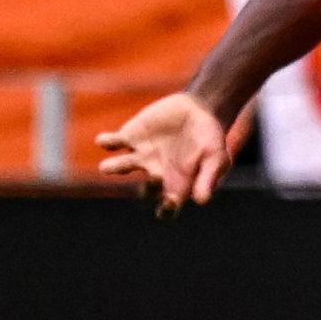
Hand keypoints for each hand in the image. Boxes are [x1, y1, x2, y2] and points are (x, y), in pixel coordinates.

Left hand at [96, 92, 249, 217]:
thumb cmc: (211, 139)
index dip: (167, 210)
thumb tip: (201, 201)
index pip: (168, 209)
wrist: (199, 109)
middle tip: (155, 175)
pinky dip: (106, 142)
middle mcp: (156, 174)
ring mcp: (141, 156)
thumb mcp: (217, 158)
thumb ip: (208, 178)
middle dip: (146, 189)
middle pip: (145, 191)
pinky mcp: (131, 136)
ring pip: (120, 167)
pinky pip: (112, 142)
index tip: (172, 200)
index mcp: (177, 185)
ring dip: (113, 167)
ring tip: (106, 167)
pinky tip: (104, 141)